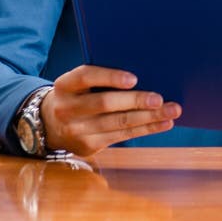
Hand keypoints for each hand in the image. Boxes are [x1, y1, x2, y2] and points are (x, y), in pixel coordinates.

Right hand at [41, 65, 181, 156]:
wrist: (50, 124)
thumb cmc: (77, 94)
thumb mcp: (78, 83)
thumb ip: (100, 78)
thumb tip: (143, 74)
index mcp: (65, 84)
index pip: (87, 76)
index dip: (110, 77)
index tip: (134, 78)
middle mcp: (67, 108)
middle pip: (105, 103)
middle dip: (136, 101)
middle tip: (160, 99)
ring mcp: (77, 130)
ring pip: (118, 123)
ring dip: (148, 118)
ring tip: (171, 112)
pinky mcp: (88, 147)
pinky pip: (121, 137)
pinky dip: (145, 129)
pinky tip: (163, 124)